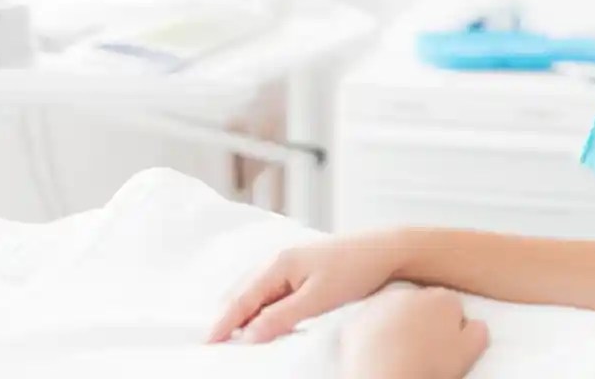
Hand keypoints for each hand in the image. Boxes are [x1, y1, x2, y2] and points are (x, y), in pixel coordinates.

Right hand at [207, 231, 406, 343]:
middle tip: (213, 343)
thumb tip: (249, 335)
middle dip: (226, 317)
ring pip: (255, 292)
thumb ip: (281, 317)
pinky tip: (261, 320)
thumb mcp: (318, 299)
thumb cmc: (356, 269)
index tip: (207, 343)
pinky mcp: (300, 270)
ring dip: (242, 313)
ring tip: (231, 336)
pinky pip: (270, 291)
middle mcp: (278, 260)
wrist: (387, 250)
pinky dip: (260, 306)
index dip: (222, 322)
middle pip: (241, 293)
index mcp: (279, 264)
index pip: (241, 298)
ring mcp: (289, 264)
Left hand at [340, 287, 488, 378]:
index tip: (444, 346)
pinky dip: (372, 335)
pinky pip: (369, 324)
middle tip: (421, 350)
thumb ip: (478, 330)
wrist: (386, 378)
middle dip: (422, 321)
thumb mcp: (471, 351)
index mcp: (444, 299)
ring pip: (395, 311)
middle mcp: (413, 293)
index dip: (449, 328)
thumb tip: (474, 323)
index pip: (452, 308)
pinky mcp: (358, 318)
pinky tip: (377, 354)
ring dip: (397, 325)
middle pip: (422, 306)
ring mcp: (382, 303)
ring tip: (398, 354)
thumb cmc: (431, 366)